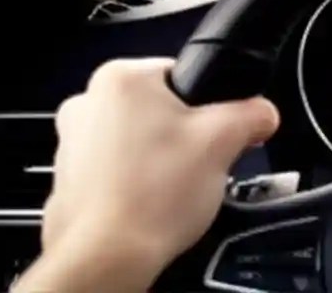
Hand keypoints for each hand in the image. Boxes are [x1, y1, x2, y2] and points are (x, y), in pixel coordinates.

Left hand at [13, 58, 279, 292]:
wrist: (109, 257)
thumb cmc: (153, 196)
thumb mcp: (224, 140)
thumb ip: (253, 113)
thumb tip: (263, 112)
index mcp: (120, 78)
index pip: (182, 75)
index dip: (210, 106)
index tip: (218, 132)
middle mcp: (86, 103)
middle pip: (160, 109)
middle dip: (184, 135)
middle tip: (198, 163)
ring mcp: (71, 142)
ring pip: (137, 139)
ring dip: (158, 159)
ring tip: (173, 188)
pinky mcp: (69, 177)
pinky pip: (115, 170)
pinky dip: (134, 182)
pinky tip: (151, 202)